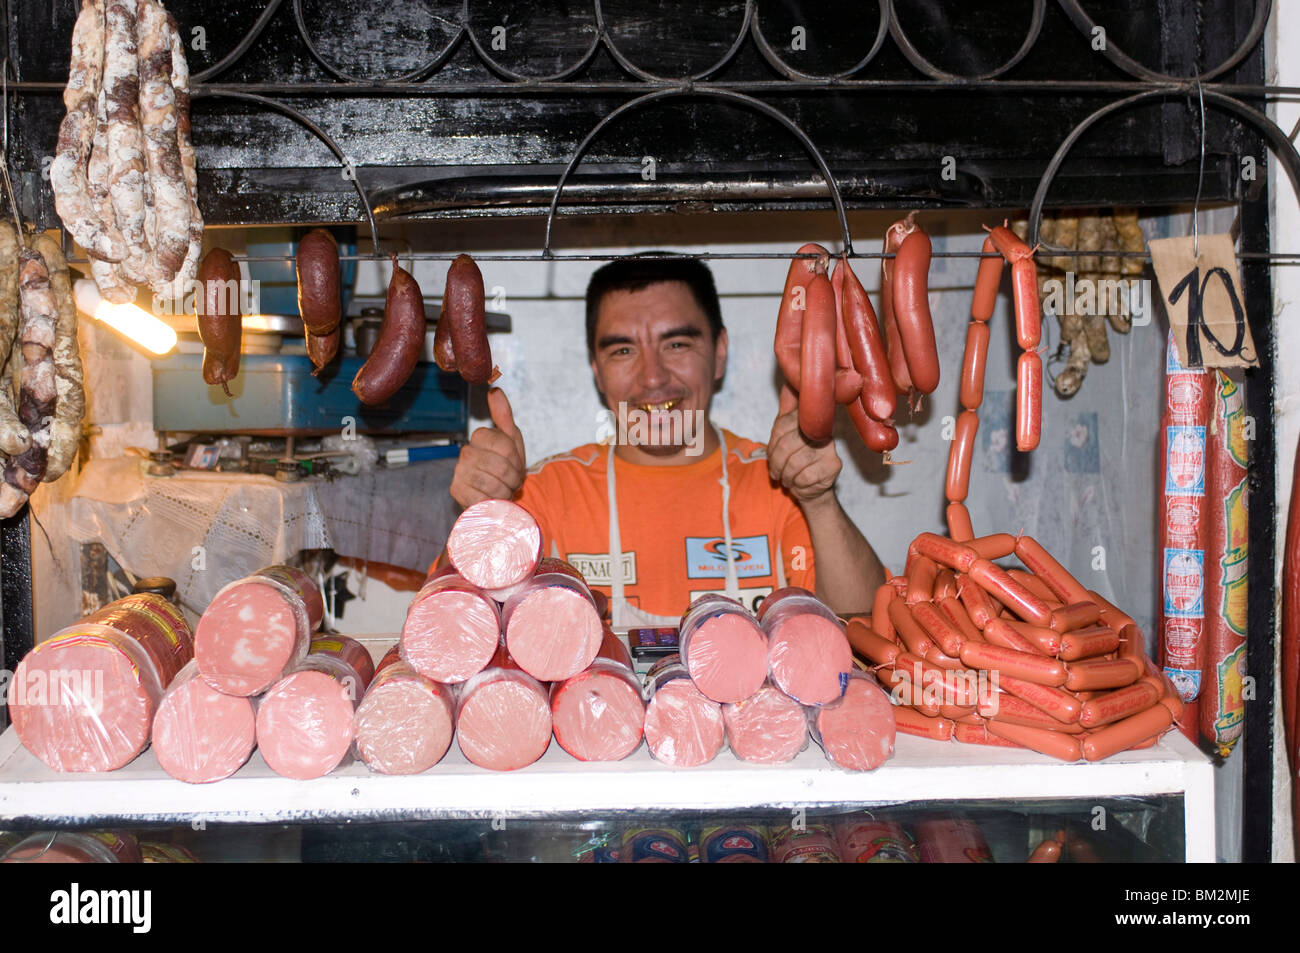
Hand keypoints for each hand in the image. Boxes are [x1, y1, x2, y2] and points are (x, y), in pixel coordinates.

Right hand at [450, 387, 526, 507]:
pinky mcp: (456, 491)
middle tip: (511, 482)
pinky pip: (483, 498)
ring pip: (493, 483)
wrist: (495, 494)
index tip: (516, 467)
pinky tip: (492, 500)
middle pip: (501, 466)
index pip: (506, 446)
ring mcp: (460, 471)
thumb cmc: (506, 467)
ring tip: (503, 490)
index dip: (517, 461)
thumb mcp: (510, 440)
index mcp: (480, 437)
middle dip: (512, 478)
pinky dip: (493, 503)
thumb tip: (494, 390)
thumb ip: (504, 415)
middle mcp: (466, 452)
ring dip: (505, 491)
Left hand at [766, 383, 840, 505]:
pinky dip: (796, 483)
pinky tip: (798, 483)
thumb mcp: (787, 430)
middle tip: (776, 472)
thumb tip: (788, 379)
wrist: (812, 487)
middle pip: (787, 443)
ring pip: (795, 461)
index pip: (782, 425)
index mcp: (808, 418)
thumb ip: (787, 407)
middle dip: (776, 461)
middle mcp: (822, 429)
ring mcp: (830, 447)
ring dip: (785, 474)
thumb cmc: (797, 456)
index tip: (771, 456)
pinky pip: (805, 474)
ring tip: (786, 478)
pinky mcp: (833, 466)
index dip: (772, 444)